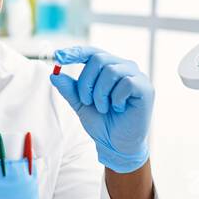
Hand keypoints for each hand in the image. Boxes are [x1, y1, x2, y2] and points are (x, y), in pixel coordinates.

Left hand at [50, 46, 153, 172]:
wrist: (117, 145)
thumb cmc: (102, 122)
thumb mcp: (81, 104)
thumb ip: (70, 89)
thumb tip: (54, 74)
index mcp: (109, 68)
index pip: (92, 52)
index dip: (75, 52)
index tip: (57, 56)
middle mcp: (124, 67)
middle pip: (98, 59)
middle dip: (86, 82)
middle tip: (86, 101)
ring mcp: (136, 76)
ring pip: (111, 71)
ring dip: (100, 93)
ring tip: (103, 108)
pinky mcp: (145, 88)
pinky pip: (126, 83)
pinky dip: (116, 98)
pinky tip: (118, 108)